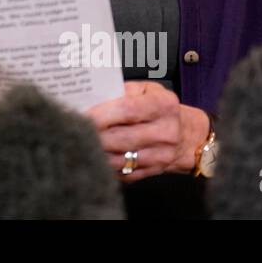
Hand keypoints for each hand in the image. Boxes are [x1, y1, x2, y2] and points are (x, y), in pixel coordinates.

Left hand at [85, 82, 208, 182]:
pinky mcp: (152, 172)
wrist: (187, 136)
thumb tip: (94, 96)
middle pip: (121, 137)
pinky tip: (94, 155)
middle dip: (94, 135)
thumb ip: (124, 90)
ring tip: (80, 142)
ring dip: (97, 151)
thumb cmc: (161, 108)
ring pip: (120, 158)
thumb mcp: (148, 90)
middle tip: (74, 129)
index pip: (128, 110)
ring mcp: (161, 156)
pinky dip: (105, 165)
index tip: (82, 114)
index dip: (102, 114)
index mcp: (164, 106)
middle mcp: (166, 132)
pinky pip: (123, 172)